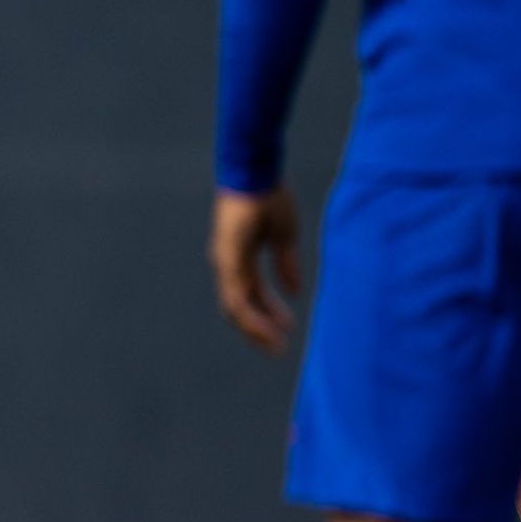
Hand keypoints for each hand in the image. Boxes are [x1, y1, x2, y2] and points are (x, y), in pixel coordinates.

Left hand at [209, 186, 303, 352]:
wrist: (258, 173)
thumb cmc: (269, 198)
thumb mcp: (285, 237)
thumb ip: (287, 266)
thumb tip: (295, 291)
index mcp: (240, 258)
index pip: (252, 295)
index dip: (269, 314)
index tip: (287, 330)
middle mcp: (229, 264)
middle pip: (239, 307)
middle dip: (260, 330)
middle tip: (279, 348)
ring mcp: (226, 262)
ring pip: (236, 307)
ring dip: (257, 329)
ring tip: (277, 345)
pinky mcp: (228, 259)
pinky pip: (237, 295)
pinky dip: (251, 315)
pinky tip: (269, 327)